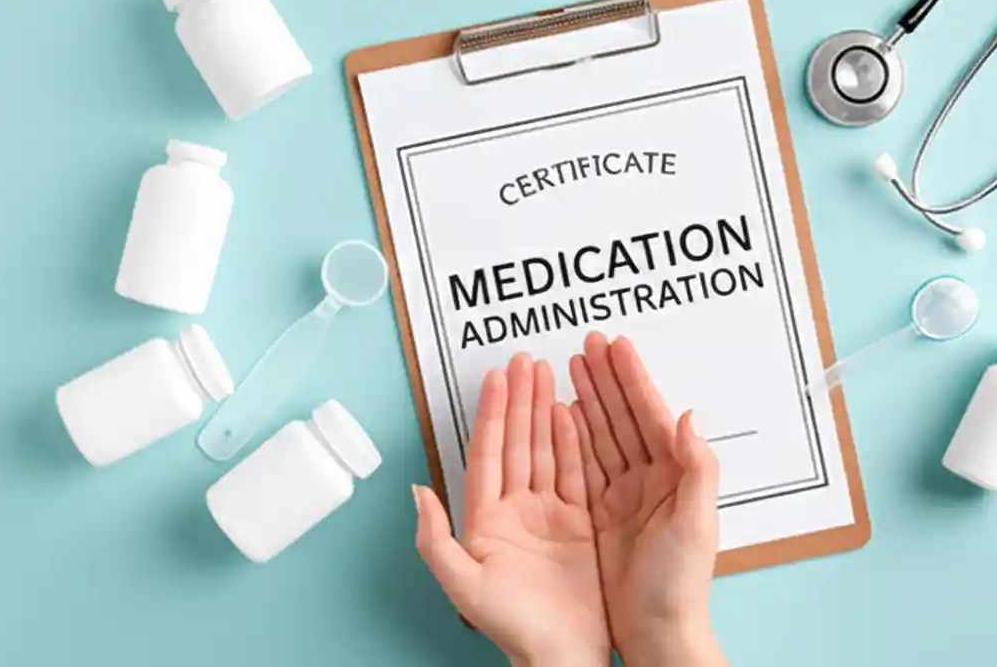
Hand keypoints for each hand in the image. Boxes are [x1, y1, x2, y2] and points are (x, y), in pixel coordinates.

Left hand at [414, 354, 609, 666]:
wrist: (562, 656)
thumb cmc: (514, 629)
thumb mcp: (465, 586)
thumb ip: (436, 539)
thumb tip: (418, 491)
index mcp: (486, 520)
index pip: (487, 452)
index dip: (491, 412)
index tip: (497, 377)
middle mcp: (515, 510)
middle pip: (515, 442)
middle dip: (519, 399)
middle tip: (525, 360)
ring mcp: (547, 515)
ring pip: (544, 450)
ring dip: (544, 410)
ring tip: (548, 373)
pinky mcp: (578, 524)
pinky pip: (575, 472)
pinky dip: (572, 441)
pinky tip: (571, 413)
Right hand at [568, 333, 727, 666]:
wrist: (657, 631)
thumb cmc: (681, 583)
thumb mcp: (698, 523)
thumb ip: (698, 467)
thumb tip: (687, 416)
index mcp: (676, 475)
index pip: (650, 415)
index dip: (633, 379)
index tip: (617, 346)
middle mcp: (650, 479)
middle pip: (623, 416)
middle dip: (607, 378)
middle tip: (589, 343)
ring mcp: (624, 495)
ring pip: (602, 434)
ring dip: (589, 399)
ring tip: (572, 366)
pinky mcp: (601, 514)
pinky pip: (584, 464)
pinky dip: (572, 437)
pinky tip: (560, 414)